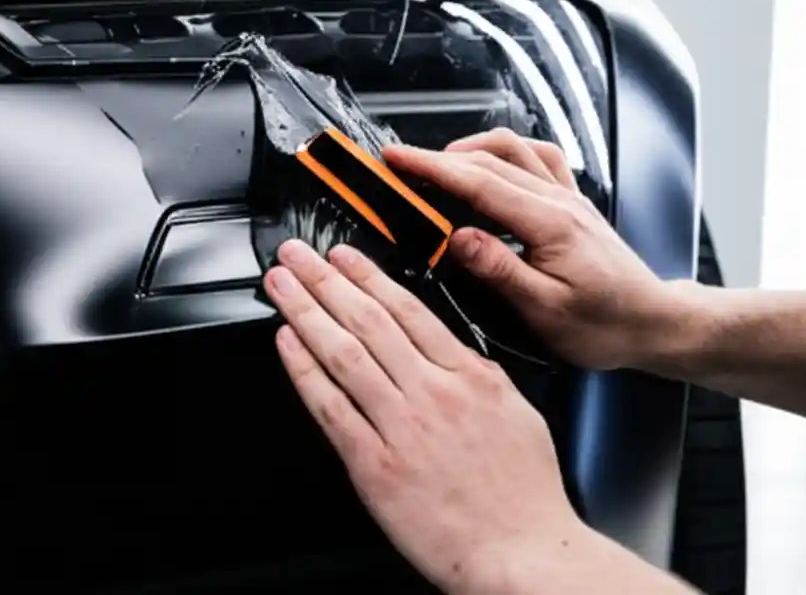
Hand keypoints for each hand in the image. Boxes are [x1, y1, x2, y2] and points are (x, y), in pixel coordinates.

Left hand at [264, 239, 584, 594]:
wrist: (522, 552)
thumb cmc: (524, 495)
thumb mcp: (517, 414)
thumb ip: (480, 377)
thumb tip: (453, 354)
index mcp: (470, 377)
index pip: (408, 310)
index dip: (368, 276)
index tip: (343, 255)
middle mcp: (433, 395)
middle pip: (367, 321)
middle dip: (325, 280)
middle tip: (296, 254)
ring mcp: (401, 428)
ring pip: (343, 354)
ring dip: (306, 312)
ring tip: (282, 285)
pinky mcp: (375, 467)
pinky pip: (332, 409)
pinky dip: (305, 372)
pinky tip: (287, 345)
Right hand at [382, 128, 712, 371]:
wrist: (653, 324)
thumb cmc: (606, 325)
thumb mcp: (546, 310)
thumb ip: (499, 271)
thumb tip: (457, 239)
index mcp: (549, 223)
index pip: (478, 183)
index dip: (431, 167)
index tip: (395, 159)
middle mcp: (560, 201)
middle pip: (490, 160)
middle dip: (437, 157)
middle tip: (399, 164)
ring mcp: (568, 198)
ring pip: (514, 150)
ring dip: (471, 149)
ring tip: (437, 165)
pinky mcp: (572, 204)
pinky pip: (538, 158)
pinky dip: (507, 154)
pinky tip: (491, 166)